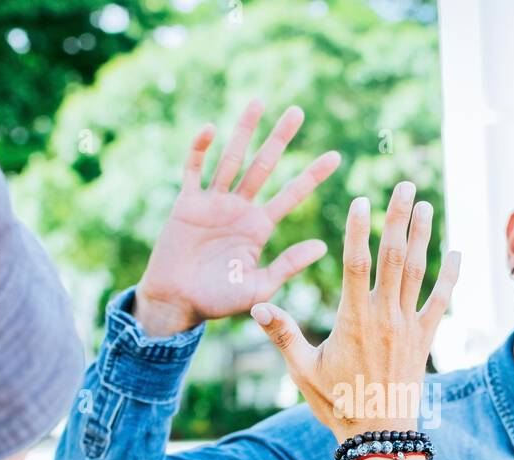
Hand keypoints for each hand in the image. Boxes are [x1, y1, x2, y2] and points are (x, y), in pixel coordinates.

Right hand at [134, 100, 341, 335]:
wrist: (177, 303)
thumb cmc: (218, 301)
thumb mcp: (259, 286)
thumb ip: (288, 265)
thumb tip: (322, 245)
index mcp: (259, 227)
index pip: (292, 195)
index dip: (312, 176)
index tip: (336, 156)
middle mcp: (240, 209)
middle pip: (264, 166)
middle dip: (280, 139)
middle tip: (298, 111)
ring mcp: (213, 203)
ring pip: (232, 159)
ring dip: (244, 131)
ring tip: (259, 102)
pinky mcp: (187, 203)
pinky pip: (194, 170)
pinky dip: (200, 150)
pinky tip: (211, 128)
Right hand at [250, 181, 460, 443]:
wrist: (379, 434)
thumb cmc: (336, 403)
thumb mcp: (302, 370)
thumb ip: (282, 334)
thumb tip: (254, 306)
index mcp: (353, 320)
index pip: (356, 264)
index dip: (358, 230)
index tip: (361, 200)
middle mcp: (384, 317)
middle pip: (394, 257)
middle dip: (399, 218)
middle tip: (406, 186)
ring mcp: (408, 327)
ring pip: (418, 272)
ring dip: (424, 237)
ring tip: (426, 205)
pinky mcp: (424, 339)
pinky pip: (440, 301)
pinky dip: (450, 277)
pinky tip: (457, 252)